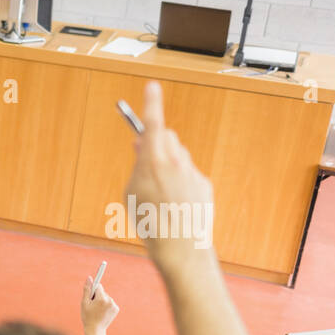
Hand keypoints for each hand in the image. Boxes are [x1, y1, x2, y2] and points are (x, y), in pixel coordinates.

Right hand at [81, 276, 119, 334]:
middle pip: (102, 292)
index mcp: (101, 298)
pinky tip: (102, 312)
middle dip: (97, 296)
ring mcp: (114, 305)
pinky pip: (110, 302)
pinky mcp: (116, 309)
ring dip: (101, 301)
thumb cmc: (87, 316)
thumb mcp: (84, 303)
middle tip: (92, 306)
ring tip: (97, 310)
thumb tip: (89, 278)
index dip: (93, 290)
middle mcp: (110, 300)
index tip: (91, 294)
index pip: (98, 286)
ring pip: (106, 297)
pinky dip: (106, 305)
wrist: (95, 330)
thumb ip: (87, 290)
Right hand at [124, 81, 214, 276]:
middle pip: (169, 137)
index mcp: (153, 163)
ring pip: (180, 156)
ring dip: (170, 164)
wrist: (179, 248)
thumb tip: (143, 146)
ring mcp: (192, 173)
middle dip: (158, 142)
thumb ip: (137, 165)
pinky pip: (190, 174)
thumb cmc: (150, 223)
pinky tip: (176, 203)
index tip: (152, 86)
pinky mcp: (204, 185)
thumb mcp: (131, 192)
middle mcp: (176, 163)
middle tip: (146, 155)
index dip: (151, 103)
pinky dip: (182, 182)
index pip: (153, 124)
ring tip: (160, 193)